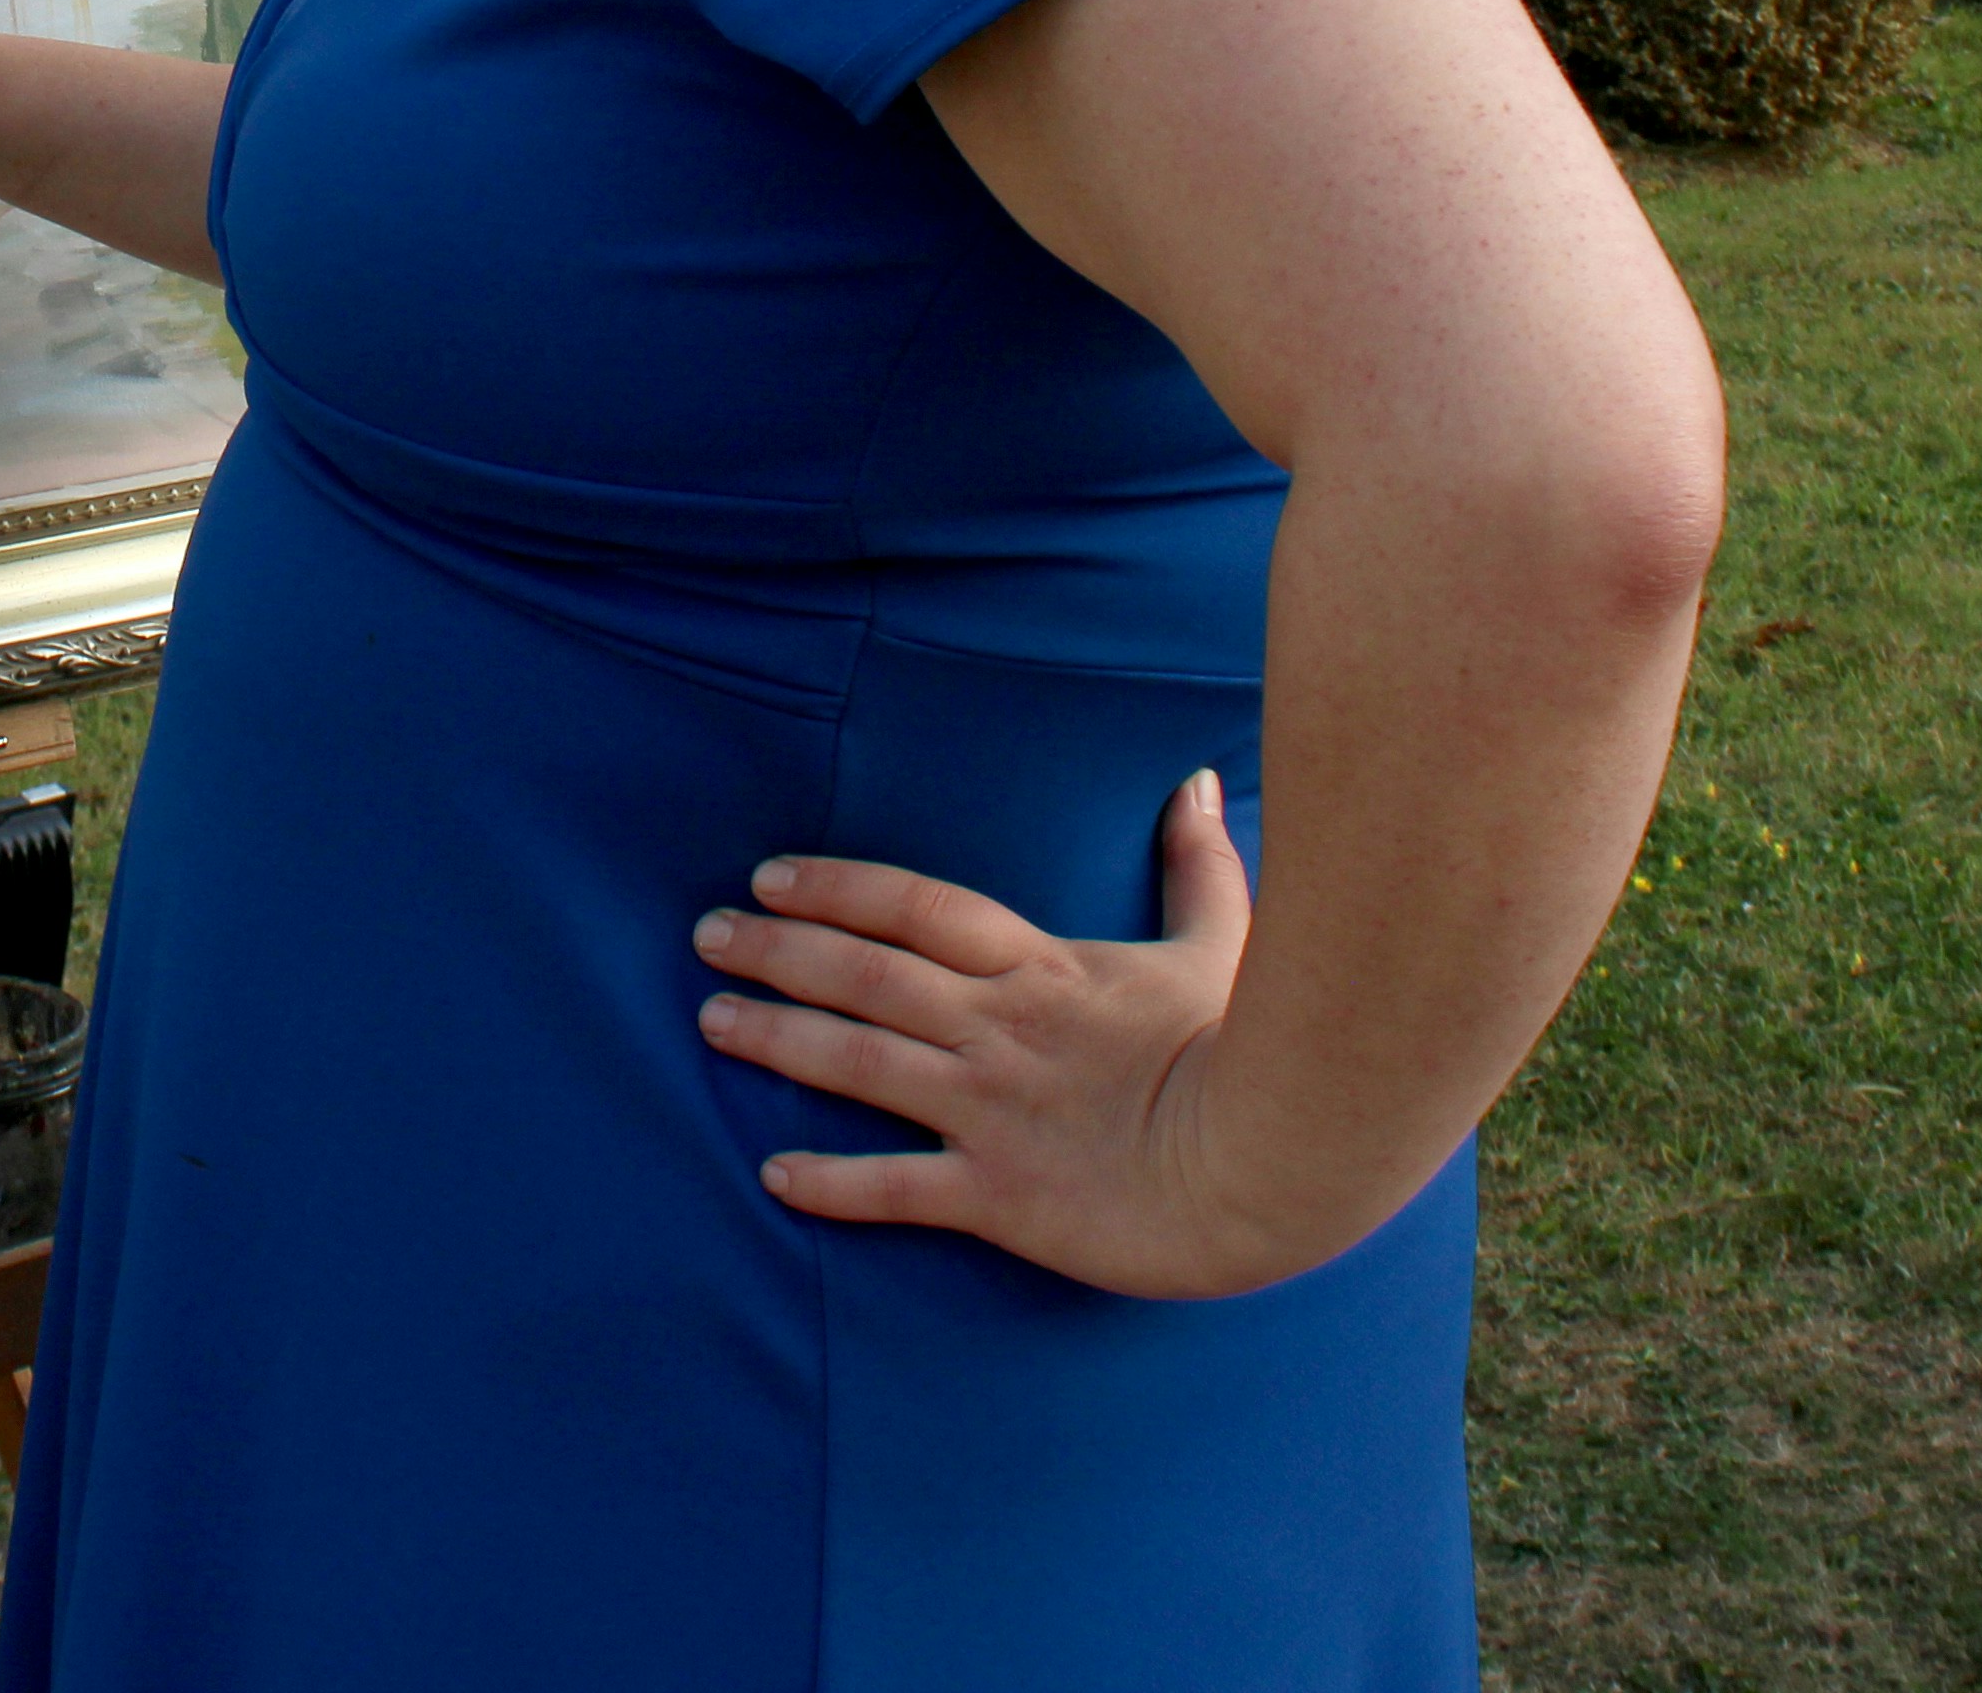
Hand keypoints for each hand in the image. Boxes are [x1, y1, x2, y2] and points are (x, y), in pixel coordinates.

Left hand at [689, 772, 1311, 1301]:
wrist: (1277, 1163)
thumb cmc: (1253, 1053)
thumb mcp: (1221, 945)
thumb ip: (1198, 867)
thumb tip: (1196, 782)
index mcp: (1042, 967)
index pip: (915, 906)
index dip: (836, 886)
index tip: (769, 877)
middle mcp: (1000, 1029)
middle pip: (864, 975)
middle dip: (777, 950)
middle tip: (705, 936)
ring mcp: (993, 1112)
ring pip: (859, 1064)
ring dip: (777, 1040)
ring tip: (711, 1023)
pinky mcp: (1002, 1198)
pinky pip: (897, 1188)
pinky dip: (830, 1185)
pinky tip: (772, 1176)